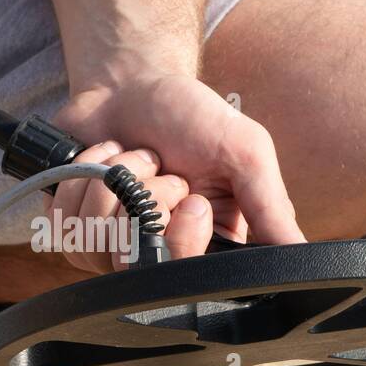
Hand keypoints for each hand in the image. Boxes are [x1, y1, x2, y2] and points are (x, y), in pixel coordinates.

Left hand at [49, 73, 304, 272]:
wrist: (130, 85)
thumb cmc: (190, 117)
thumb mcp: (244, 151)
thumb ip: (270, 206)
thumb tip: (303, 257)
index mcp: (209, 246)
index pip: (188, 281)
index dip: (180, 241)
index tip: (191, 199)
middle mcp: (159, 256)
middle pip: (136, 267)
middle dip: (147, 200)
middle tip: (163, 169)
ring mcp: (110, 250)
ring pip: (94, 245)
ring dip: (113, 182)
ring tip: (134, 158)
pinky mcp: (72, 233)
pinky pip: (62, 227)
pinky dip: (80, 179)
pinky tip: (100, 161)